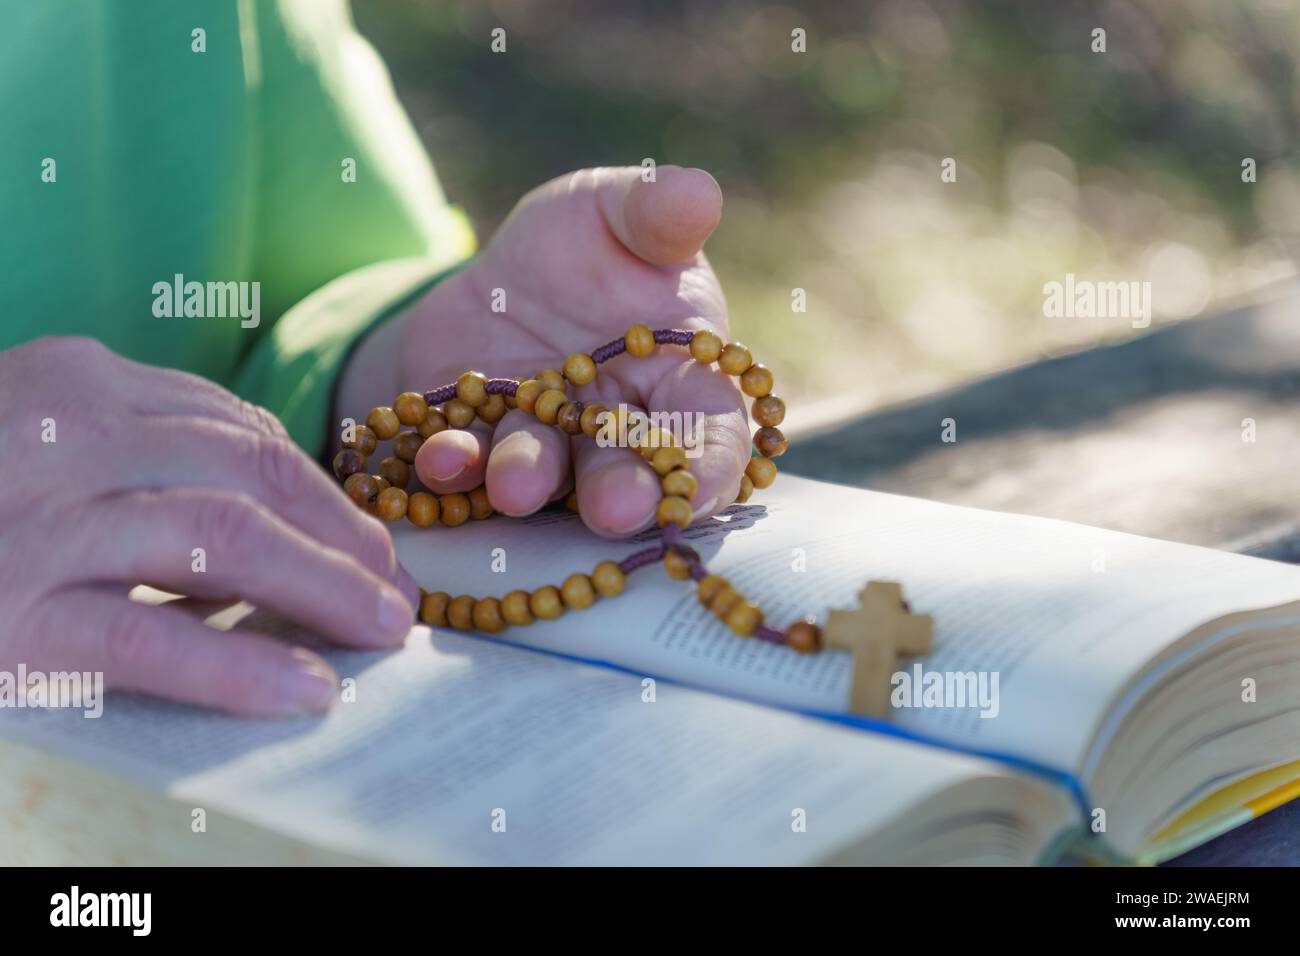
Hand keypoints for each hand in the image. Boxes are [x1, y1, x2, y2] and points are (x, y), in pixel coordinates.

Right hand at [0, 337, 418, 716]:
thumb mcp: (41, 451)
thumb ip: (139, 466)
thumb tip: (266, 535)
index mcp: (87, 385)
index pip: (239, 431)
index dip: (324, 493)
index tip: (372, 545)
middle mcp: (75, 433)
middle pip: (254, 471)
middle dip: (344, 535)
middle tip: (398, 594)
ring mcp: (45, 518)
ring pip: (226, 535)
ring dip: (324, 586)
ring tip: (383, 633)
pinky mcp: (12, 610)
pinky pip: (150, 635)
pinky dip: (239, 665)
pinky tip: (303, 689)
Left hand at [339, 165, 748, 536]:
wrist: (494, 277)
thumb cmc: (583, 247)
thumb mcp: (613, 212)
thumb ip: (653, 212)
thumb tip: (698, 192)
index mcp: (677, 376)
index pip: (712, 433)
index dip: (710, 467)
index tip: (696, 491)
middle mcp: (618, 429)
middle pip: (630, 471)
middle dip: (622, 492)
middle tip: (615, 511)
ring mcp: (548, 448)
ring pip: (547, 474)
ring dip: (532, 479)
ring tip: (513, 484)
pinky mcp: (479, 447)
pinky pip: (468, 463)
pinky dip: (455, 464)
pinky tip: (440, 456)